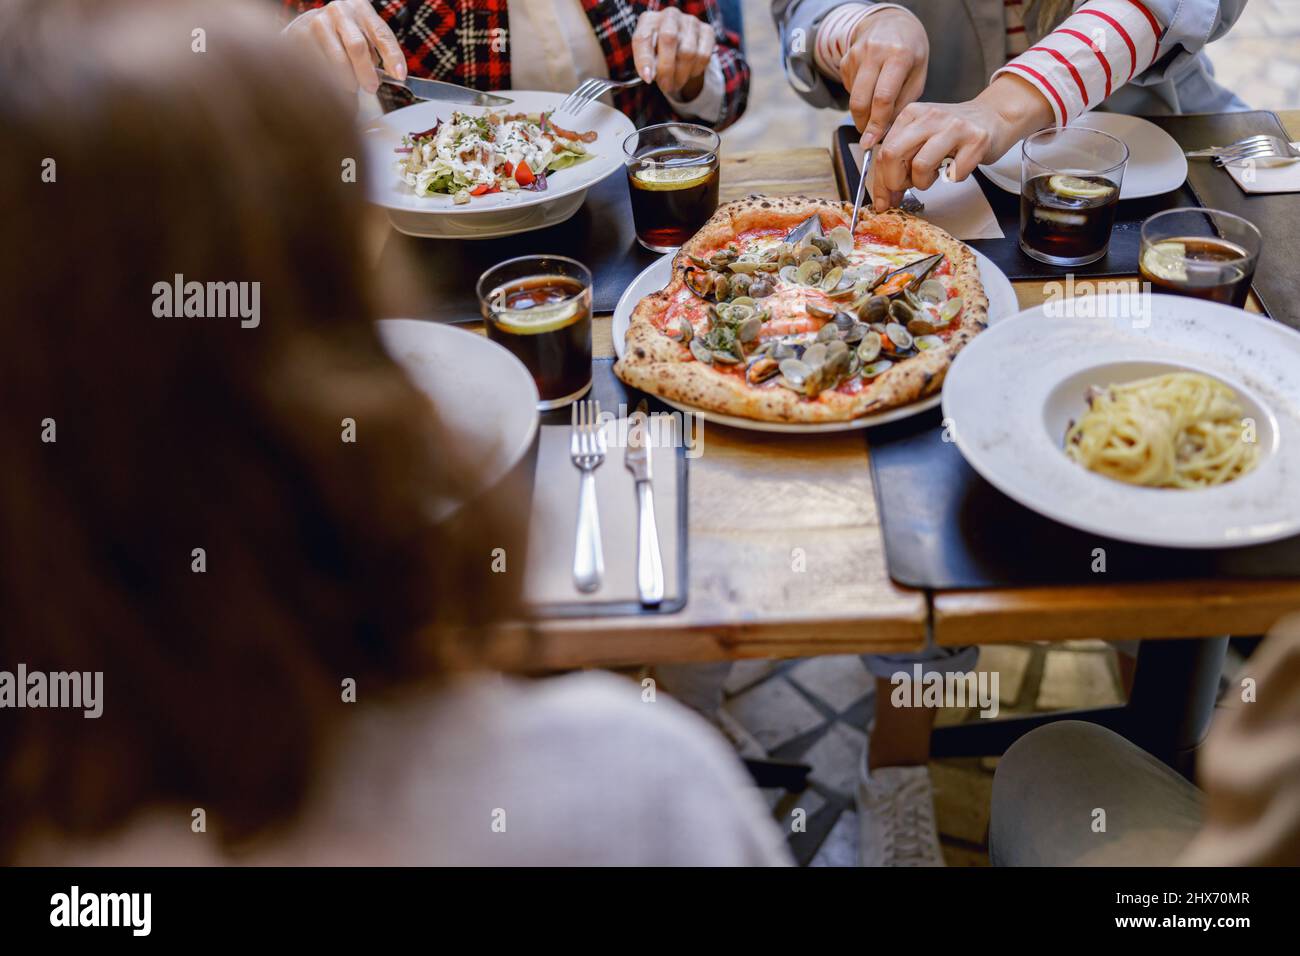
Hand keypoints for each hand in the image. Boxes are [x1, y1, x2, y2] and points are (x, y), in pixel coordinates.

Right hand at [284, 0, 405, 93]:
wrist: (307, 25)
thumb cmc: (345, 34)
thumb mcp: (364, 33)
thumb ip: (379, 50)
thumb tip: (396, 75)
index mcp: (361, 8)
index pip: (381, 33)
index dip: (393, 56)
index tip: (400, 75)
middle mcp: (339, 11)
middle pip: (357, 47)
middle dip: (367, 73)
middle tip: (371, 88)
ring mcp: (318, 22)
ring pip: (338, 60)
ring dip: (349, 79)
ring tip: (351, 85)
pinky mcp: (300, 36)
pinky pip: (321, 66)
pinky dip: (331, 79)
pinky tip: (332, 79)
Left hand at [632, 8, 717, 101]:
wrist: (681, 44)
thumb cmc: (659, 52)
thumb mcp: (647, 56)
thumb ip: (646, 64)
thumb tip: (649, 76)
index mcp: (649, 20)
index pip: (643, 37)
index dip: (644, 60)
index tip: (648, 79)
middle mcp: (670, 16)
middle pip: (669, 39)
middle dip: (666, 69)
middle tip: (665, 86)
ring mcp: (690, 21)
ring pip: (688, 52)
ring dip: (681, 75)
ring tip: (675, 83)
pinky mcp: (707, 30)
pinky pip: (703, 55)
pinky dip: (695, 70)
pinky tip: (688, 73)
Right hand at [840, 8, 927, 149]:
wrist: (892, 23)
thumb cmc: (910, 52)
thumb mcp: (917, 75)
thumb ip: (902, 103)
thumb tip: (884, 131)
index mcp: (899, 55)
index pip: (883, 98)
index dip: (876, 124)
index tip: (872, 142)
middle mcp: (875, 52)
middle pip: (861, 100)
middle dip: (863, 124)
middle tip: (869, 136)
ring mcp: (856, 54)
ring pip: (853, 97)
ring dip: (861, 113)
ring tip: (873, 114)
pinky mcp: (845, 59)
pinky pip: (849, 89)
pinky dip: (859, 97)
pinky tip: (870, 89)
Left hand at [869, 74, 1053, 210]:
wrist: (994, 116)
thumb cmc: (955, 132)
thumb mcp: (921, 138)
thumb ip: (900, 161)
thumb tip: (884, 196)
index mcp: (911, 113)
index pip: (883, 151)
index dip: (880, 182)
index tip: (882, 200)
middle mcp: (930, 116)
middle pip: (892, 156)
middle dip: (894, 182)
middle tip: (907, 187)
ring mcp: (954, 127)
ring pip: (919, 167)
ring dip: (923, 183)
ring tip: (935, 174)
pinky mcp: (976, 140)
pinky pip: (952, 175)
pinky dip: (951, 179)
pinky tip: (956, 167)